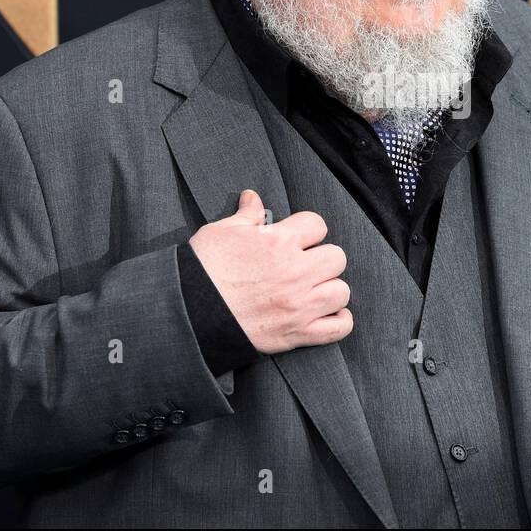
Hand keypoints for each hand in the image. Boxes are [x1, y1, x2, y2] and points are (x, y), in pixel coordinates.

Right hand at [187, 189, 351, 354]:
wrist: (188, 312)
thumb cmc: (203, 268)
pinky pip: (339, 328)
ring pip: (341, 291)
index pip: (317, 224)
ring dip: (329, 289)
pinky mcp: (297, 333)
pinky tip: (328, 315)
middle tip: (305, 265)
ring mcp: (299, 305)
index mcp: (279, 241)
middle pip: (337, 257)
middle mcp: (296, 271)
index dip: (307, 230)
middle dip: (322, 258)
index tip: (296, 239)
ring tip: (313, 290)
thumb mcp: (222, 232)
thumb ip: (246, 215)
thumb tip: (253, 197)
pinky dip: (339, 322)